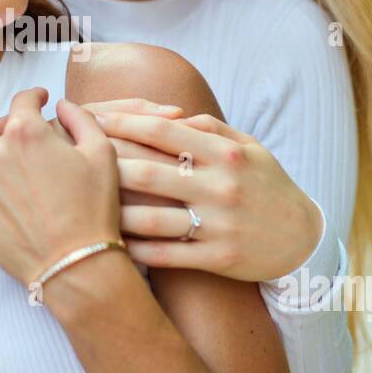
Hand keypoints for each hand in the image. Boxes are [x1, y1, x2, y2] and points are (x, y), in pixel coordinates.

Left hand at [0, 88, 120, 286]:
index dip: (34, 99)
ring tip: (29, 192)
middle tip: (42, 162)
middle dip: (21, 141)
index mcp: (24, 130)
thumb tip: (60, 105)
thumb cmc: (92, 209)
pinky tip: (15, 209)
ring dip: (4, 169)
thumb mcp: (101, 152)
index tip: (39, 101)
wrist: (72, 265)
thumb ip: (79, 117)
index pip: (23, 101)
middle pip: (4, 134)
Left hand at [93, 112, 322, 282]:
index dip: (119, 123)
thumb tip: (169, 114)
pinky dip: (135, 251)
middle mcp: (221, 186)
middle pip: (148, 172)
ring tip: (80, 207)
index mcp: (225, 152)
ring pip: (153, 218)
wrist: (304, 238)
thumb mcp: (249, 147)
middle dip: (103, 165)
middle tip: (67, 162)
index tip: (88, 120)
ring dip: (112, 213)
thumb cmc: (267, 186)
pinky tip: (109, 244)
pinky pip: (167, 255)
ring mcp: (219, 224)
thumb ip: (209, 128)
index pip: (161, 131)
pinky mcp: (219, 258)